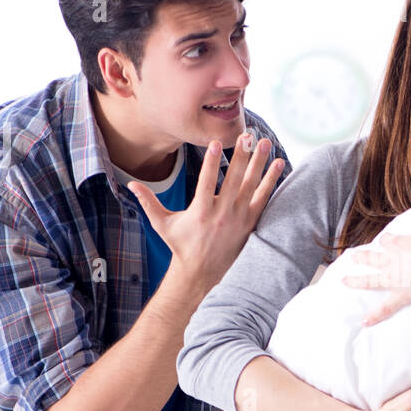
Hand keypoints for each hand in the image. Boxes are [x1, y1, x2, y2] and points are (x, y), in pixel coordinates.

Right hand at [127, 133, 283, 287]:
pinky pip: (264, 199)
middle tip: (248, 135)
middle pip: (234, 181)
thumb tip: (131, 184)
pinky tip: (279, 165)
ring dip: (260, 164)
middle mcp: (222, 215)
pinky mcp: (250, 224)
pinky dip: (271, 182)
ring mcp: (239, 219)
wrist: (202, 274)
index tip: (217, 143)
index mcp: (200, 213)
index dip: (212, 163)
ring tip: (266, 143)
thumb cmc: (181, 246)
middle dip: (242, 157)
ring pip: (252, 187)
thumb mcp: (162, 224)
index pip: (206, 183)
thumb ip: (148, 202)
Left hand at [342, 195, 410, 325]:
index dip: (387, 241)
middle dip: (362, 257)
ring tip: (344, 281)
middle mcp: (391, 262)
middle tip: (353, 256)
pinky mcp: (401, 295)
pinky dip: (375, 316)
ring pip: (370, 280)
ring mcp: (394, 280)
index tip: (387, 241)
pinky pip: (385, 308)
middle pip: (372, 258)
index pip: (387, 241)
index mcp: (397, 245)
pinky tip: (363, 323)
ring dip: (356, 281)